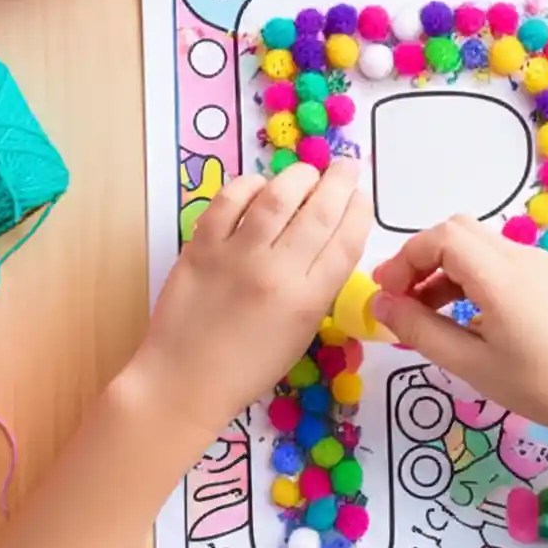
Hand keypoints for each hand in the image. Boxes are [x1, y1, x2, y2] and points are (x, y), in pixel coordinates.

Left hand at [130, 162, 371, 435]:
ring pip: (278, 197)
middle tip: (347, 167)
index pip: (346, 243)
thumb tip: (327, 239)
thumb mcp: (300, 333)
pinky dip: (250, 185)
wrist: (184, 380)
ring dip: (299, 176)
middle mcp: (277, 272)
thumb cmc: (247, 367)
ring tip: (308, 172)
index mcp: (308, 300)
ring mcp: (236, 256)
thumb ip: (317, 286)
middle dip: (340, 183)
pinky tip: (260, 186)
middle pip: (320, 213)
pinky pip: (229, 201)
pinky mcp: (201, 247)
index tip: (363, 196)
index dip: (359, 212)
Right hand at [371, 215, 547, 432]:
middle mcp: (520, 257)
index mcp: (500, 275)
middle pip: (457, 231)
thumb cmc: (533, 384)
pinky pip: (497, 260)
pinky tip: (462, 315)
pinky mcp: (547, 277)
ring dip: (444, 268)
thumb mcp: (467, 362)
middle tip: (401, 298)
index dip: (406, 258)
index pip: (441, 237)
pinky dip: (469, 276)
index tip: (387, 293)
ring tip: (425, 313)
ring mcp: (538, 264)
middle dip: (422, 259)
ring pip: (477, 245)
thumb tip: (380, 304)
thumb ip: (418, 329)